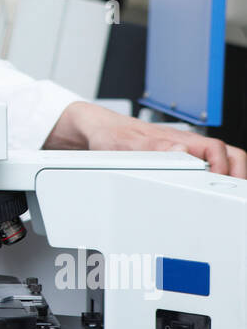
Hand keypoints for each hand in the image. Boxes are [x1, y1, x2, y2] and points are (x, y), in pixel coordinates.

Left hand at [44, 100, 246, 177]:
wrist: (96, 132)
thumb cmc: (111, 135)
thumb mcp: (127, 145)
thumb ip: (154, 149)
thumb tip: (183, 153)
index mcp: (178, 140)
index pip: (218, 150)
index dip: (225, 168)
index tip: (221, 185)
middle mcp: (184, 145)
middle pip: (226, 155)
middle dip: (237, 173)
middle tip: (235, 192)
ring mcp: (181, 153)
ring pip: (216, 162)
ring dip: (225, 175)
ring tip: (225, 196)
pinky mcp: (174, 161)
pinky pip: (201, 168)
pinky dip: (210, 180)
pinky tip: (207, 193)